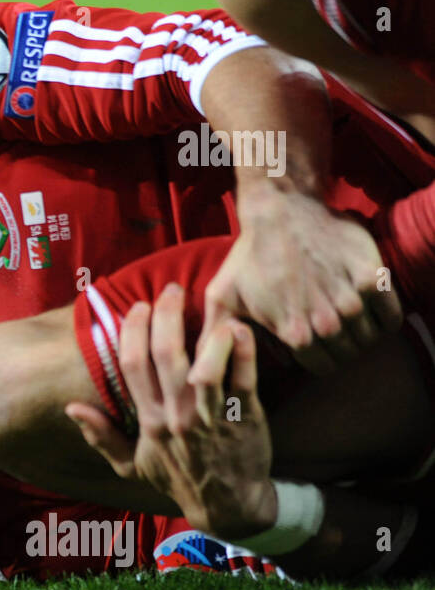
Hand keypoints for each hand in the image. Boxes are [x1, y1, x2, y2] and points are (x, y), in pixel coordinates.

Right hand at [65, 284, 277, 540]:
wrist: (228, 505)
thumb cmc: (179, 479)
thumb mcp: (131, 465)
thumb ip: (101, 436)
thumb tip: (71, 407)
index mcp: (148, 421)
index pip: (132, 365)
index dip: (132, 330)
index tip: (137, 307)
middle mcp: (176, 415)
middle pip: (166, 355)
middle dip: (165, 315)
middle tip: (171, 292)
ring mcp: (211, 416)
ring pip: (204, 365)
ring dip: (204, 328)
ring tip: (207, 300)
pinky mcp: (245, 416)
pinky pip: (243, 378)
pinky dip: (241, 350)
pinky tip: (238, 327)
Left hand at [202, 192, 401, 374]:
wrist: (282, 211)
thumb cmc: (249, 256)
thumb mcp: (222, 297)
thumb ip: (215, 339)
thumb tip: (196, 378)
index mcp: (294, 333)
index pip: (321, 368)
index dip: (318, 357)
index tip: (314, 344)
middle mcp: (327, 322)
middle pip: (348, 354)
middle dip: (340, 346)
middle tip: (331, 327)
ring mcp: (352, 300)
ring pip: (370, 338)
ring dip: (362, 332)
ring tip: (346, 314)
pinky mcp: (373, 277)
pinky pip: (392, 315)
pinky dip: (385, 316)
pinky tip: (369, 306)